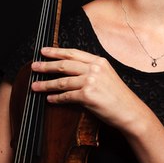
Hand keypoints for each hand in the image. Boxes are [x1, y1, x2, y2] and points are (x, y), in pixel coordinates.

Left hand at [31, 47, 146, 132]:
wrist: (129, 111)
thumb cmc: (118, 97)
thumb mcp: (107, 76)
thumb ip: (92, 70)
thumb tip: (71, 70)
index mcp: (99, 62)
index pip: (73, 53)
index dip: (56, 51)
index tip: (44, 51)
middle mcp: (94, 69)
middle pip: (64, 65)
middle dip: (46, 66)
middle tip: (34, 66)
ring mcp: (91, 81)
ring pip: (62, 81)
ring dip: (46, 84)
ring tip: (35, 86)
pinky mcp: (87, 95)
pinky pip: (66, 96)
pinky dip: (56, 98)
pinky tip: (49, 99)